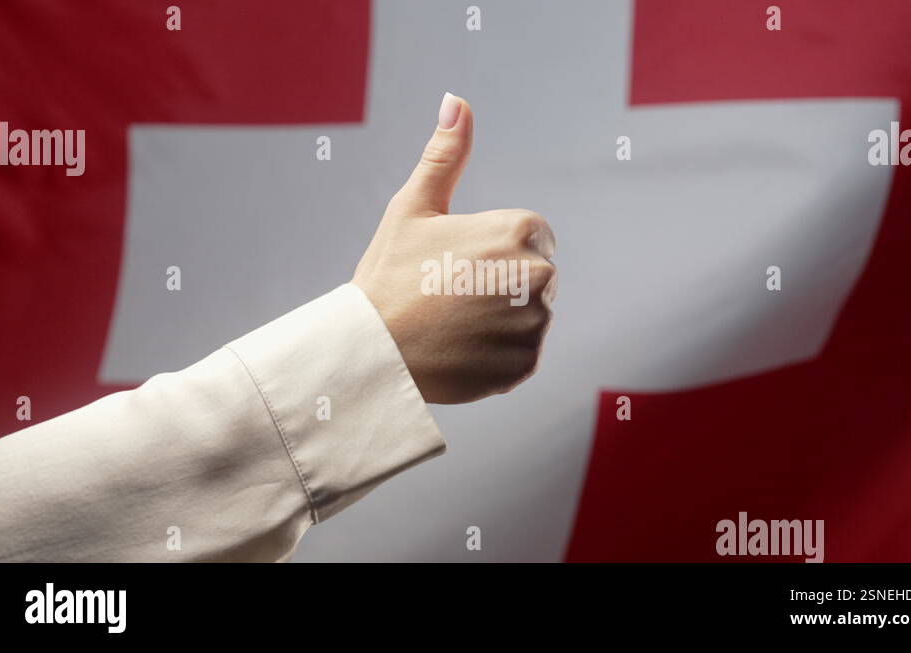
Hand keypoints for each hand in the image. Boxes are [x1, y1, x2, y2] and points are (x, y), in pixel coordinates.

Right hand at [352, 93, 556, 403]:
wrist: (370, 349)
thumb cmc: (388, 274)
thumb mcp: (413, 207)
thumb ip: (445, 155)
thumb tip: (457, 101)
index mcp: (520, 229)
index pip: (532, 236)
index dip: (493, 249)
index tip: (457, 265)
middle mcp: (539, 275)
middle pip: (535, 276)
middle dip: (502, 285)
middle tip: (450, 297)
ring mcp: (535, 325)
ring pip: (529, 317)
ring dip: (500, 322)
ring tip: (453, 326)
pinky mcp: (526, 365)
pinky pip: (522, 355)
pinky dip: (497, 357)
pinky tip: (461, 351)